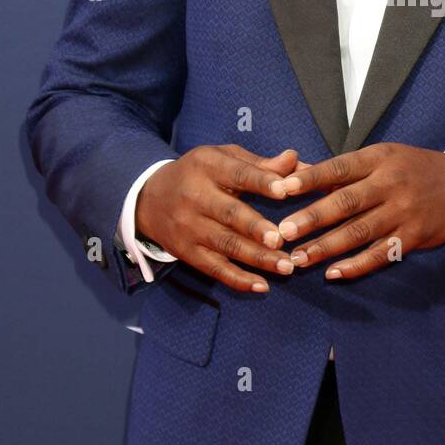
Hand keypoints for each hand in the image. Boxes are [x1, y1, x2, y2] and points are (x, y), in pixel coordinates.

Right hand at [136, 145, 312, 292]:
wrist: (149, 198)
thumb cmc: (200, 173)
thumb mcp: (223, 158)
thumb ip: (260, 163)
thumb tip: (295, 160)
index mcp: (208, 166)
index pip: (237, 174)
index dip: (261, 182)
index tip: (285, 190)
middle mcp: (196, 196)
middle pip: (229, 214)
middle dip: (256, 228)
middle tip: (282, 239)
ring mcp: (190, 227)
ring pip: (226, 245)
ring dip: (257, 258)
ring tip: (286, 266)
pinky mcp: (187, 252)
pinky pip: (214, 268)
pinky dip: (238, 279)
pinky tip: (262, 286)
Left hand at [269, 143, 444, 280]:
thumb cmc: (412, 169)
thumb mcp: (382, 157)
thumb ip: (341, 169)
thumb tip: (294, 173)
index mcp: (379, 159)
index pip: (339, 168)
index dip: (310, 179)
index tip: (282, 189)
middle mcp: (390, 184)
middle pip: (346, 202)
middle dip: (312, 218)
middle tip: (283, 232)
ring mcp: (403, 212)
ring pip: (359, 232)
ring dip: (326, 247)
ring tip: (299, 258)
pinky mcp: (413, 237)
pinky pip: (381, 254)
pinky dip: (356, 266)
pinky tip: (334, 273)